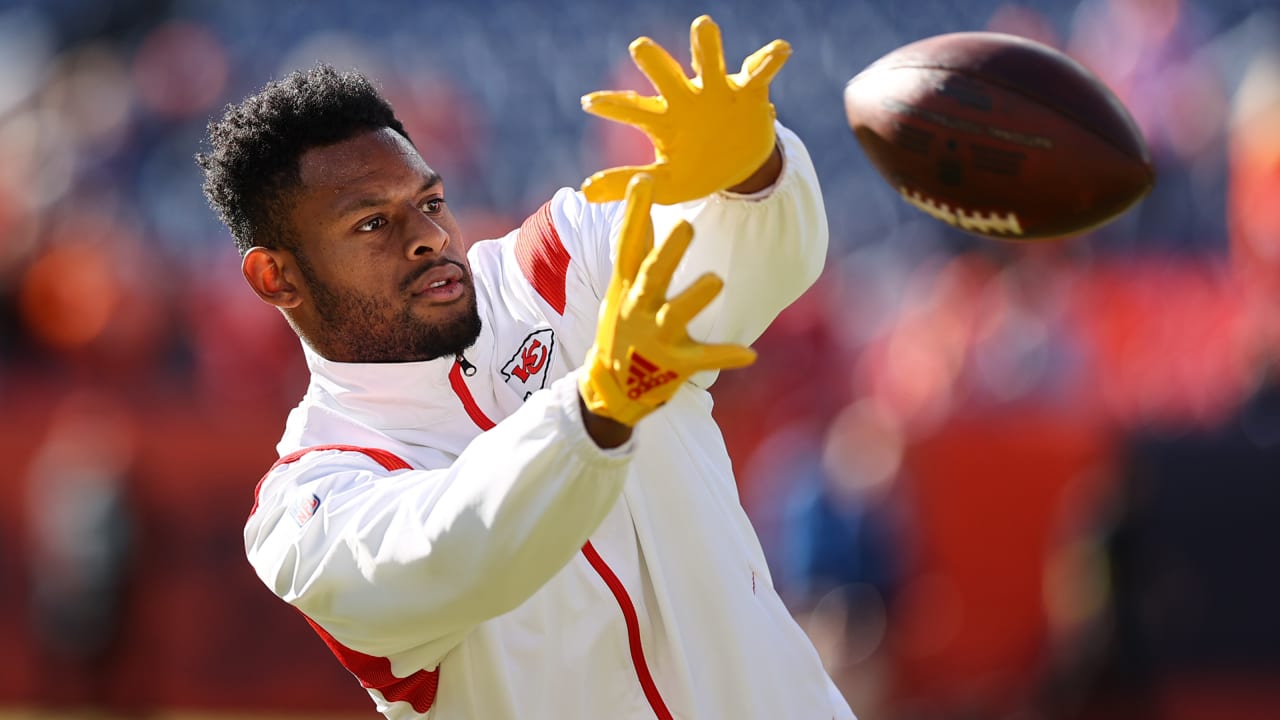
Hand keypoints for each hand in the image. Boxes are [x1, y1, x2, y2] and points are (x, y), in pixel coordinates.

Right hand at [579, 174, 756, 425]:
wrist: (611, 388)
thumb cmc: (622, 326)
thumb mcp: (621, 287)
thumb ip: (637, 246)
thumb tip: (640, 193)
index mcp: (627, 287)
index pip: (629, 244)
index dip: (635, 213)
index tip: (644, 181)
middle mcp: (637, 308)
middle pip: (652, 276)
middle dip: (667, 253)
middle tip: (685, 226)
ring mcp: (655, 337)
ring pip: (676, 314)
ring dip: (694, 298)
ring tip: (716, 280)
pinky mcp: (674, 364)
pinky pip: (703, 358)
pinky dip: (725, 356)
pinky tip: (749, 354)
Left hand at [580, 15, 790, 204]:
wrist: (741, 165)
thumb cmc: (697, 170)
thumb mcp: (664, 184)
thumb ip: (627, 184)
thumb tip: (583, 192)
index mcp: (664, 119)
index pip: (633, 110)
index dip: (613, 106)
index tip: (588, 103)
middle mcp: (687, 97)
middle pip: (667, 76)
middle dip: (655, 62)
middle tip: (639, 48)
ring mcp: (718, 90)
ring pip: (710, 62)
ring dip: (707, 45)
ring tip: (703, 25)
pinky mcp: (749, 92)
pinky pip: (760, 73)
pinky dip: (769, 60)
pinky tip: (780, 50)